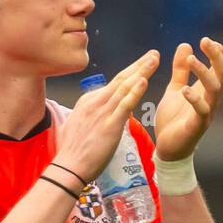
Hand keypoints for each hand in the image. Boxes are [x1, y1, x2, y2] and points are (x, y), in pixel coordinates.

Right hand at [54, 50, 159, 183]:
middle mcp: (96, 102)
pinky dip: (135, 92)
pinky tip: (144, 80)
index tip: (140, 66)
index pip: (112, 85)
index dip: (129, 73)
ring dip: (141, 71)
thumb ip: (87, 117)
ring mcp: (103, 113)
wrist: (68, 168)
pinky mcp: (110, 126)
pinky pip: (125, 105)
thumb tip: (91, 116)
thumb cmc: (72, 152)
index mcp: (88, 101)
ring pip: (125, 87)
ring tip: (154, 60)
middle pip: (121, 79)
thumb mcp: (75, 125)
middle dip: (138, 65)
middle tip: (153, 54)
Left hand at [154, 38, 222, 161]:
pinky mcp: (197, 126)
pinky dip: (195, 98)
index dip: (219, 52)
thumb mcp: (175, 89)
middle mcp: (211, 99)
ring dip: (204, 72)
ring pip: (215, 88)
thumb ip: (180, 70)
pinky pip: (202, 110)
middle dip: (216, 55)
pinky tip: (185, 90)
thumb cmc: (173, 120)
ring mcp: (206, 113)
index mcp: (207, 90)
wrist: (167, 149)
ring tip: (191, 60)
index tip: (206, 40)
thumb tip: (185, 45)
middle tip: (204, 41)